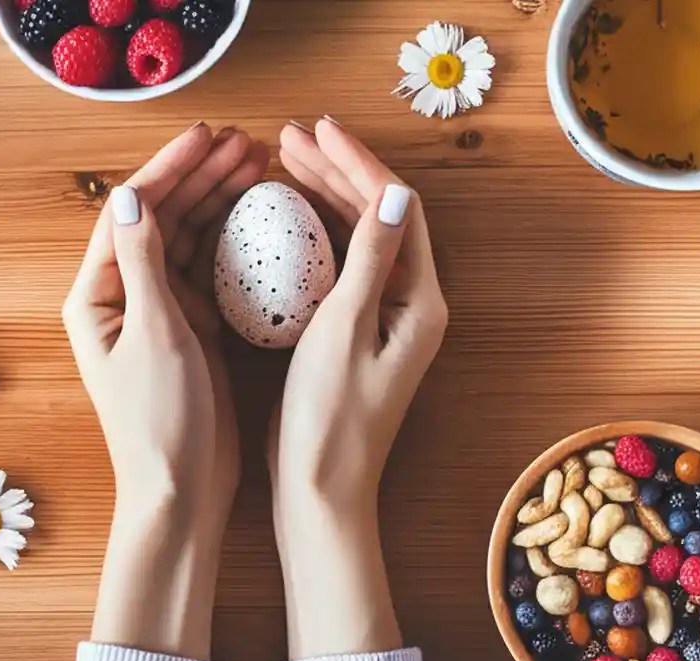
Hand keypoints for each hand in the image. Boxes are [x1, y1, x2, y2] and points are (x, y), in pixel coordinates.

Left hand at [62, 123, 267, 659]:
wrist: (182, 492)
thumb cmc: (160, 422)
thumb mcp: (153, 334)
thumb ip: (143, 262)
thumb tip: (130, 193)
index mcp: (98, 295)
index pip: (132, 213)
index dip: (168, 169)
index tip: (207, 137)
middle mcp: (123, 298)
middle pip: (163, 219)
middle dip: (202, 178)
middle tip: (247, 145)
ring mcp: (159, 314)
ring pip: (191, 242)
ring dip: (221, 205)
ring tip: (259, 167)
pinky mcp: (190, 332)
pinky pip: (212, 274)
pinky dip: (235, 246)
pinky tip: (262, 220)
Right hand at [270, 118, 447, 658]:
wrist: (320, 490)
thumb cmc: (331, 420)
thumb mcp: (345, 330)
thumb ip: (369, 260)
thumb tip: (393, 193)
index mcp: (419, 300)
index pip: (397, 208)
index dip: (359, 163)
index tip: (318, 131)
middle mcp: (409, 303)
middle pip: (378, 217)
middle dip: (336, 172)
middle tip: (287, 139)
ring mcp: (382, 318)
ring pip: (356, 238)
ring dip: (322, 198)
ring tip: (280, 163)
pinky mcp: (354, 333)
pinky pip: (337, 267)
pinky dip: (311, 237)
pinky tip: (280, 218)